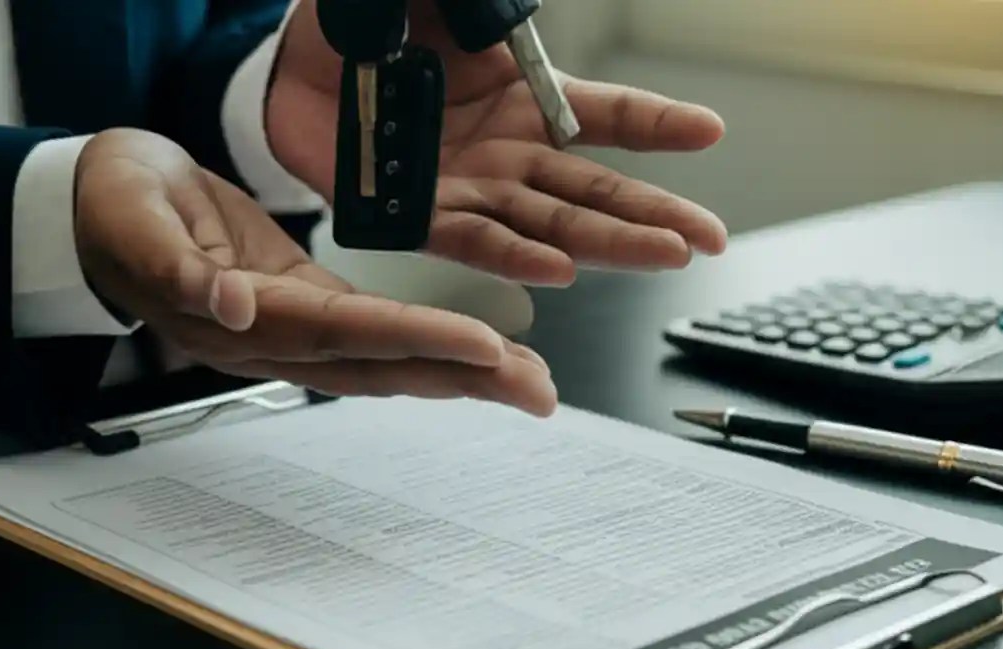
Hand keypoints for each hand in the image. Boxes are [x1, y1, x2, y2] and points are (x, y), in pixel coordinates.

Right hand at [73, 129, 556, 415]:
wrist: (98, 208)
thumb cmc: (114, 205)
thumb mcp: (133, 220)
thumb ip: (177, 267)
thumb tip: (229, 306)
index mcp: (241, 317)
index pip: (344, 332)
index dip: (415, 341)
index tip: (484, 348)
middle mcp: (276, 338)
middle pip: (382, 365)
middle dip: (463, 378)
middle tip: (539, 391)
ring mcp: (293, 329)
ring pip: (388, 360)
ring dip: (459, 372)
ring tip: (529, 379)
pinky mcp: (304, 304)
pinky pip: (376, 337)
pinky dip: (429, 346)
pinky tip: (476, 353)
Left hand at [266, 0, 727, 286]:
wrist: (294, 73)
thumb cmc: (370, 31)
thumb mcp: (437, 0)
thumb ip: (482, 4)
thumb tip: (513, 4)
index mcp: (524, 97)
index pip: (606, 113)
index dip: (657, 123)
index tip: (707, 132)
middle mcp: (509, 152)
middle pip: (595, 189)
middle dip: (655, 212)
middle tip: (706, 237)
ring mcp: (472, 188)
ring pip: (552, 224)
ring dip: (610, 243)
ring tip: (664, 256)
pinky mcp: (421, 218)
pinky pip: (476, 241)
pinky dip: (517, 256)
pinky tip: (562, 269)